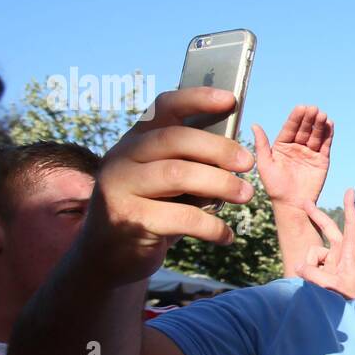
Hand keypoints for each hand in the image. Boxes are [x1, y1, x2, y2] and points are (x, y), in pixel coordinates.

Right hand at [82, 88, 254, 285]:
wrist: (107, 255)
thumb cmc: (149, 210)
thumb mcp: (165, 182)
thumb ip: (189, 164)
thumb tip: (237, 154)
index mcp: (135, 140)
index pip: (164, 108)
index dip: (197, 99)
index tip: (230, 100)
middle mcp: (123, 157)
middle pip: (174, 140)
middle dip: (218, 148)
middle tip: (248, 163)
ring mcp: (121, 188)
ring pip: (178, 175)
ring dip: (220, 184)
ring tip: (246, 195)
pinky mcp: (130, 220)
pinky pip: (182, 217)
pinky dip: (212, 227)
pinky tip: (227, 236)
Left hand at [253, 105, 331, 208]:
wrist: (292, 204)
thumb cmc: (275, 187)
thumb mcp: (265, 164)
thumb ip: (262, 144)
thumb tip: (254, 125)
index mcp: (282, 146)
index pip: (290, 128)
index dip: (296, 118)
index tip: (301, 108)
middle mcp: (297, 147)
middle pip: (304, 129)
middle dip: (309, 119)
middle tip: (314, 109)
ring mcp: (310, 153)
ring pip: (316, 135)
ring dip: (320, 125)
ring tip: (323, 116)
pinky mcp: (321, 160)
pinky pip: (325, 145)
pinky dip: (328, 135)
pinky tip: (330, 125)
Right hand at [295, 192, 354, 300]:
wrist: (351, 317)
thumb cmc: (348, 302)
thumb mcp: (332, 287)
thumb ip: (314, 274)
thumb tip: (299, 266)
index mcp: (350, 255)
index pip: (351, 227)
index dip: (350, 208)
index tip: (350, 191)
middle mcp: (341, 255)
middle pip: (329, 230)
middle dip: (317, 217)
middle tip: (305, 202)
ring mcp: (332, 262)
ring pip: (312, 254)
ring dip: (310, 268)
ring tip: (317, 286)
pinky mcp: (324, 270)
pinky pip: (308, 265)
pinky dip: (307, 273)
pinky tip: (311, 285)